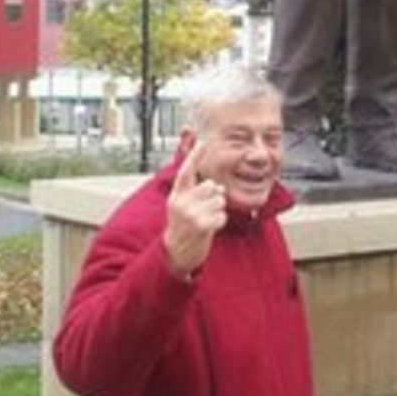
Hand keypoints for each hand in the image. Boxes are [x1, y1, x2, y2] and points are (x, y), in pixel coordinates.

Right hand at [162, 138, 226, 278]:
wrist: (175, 254)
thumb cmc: (183, 228)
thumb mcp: (181, 207)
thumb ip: (194, 193)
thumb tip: (217, 186)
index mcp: (176, 196)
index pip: (186, 172)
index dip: (195, 156)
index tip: (203, 141)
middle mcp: (181, 202)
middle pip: (213, 187)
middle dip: (214, 198)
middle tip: (203, 212)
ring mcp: (190, 214)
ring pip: (220, 200)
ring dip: (217, 211)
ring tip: (205, 221)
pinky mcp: (201, 225)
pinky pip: (222, 215)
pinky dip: (219, 222)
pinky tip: (208, 229)